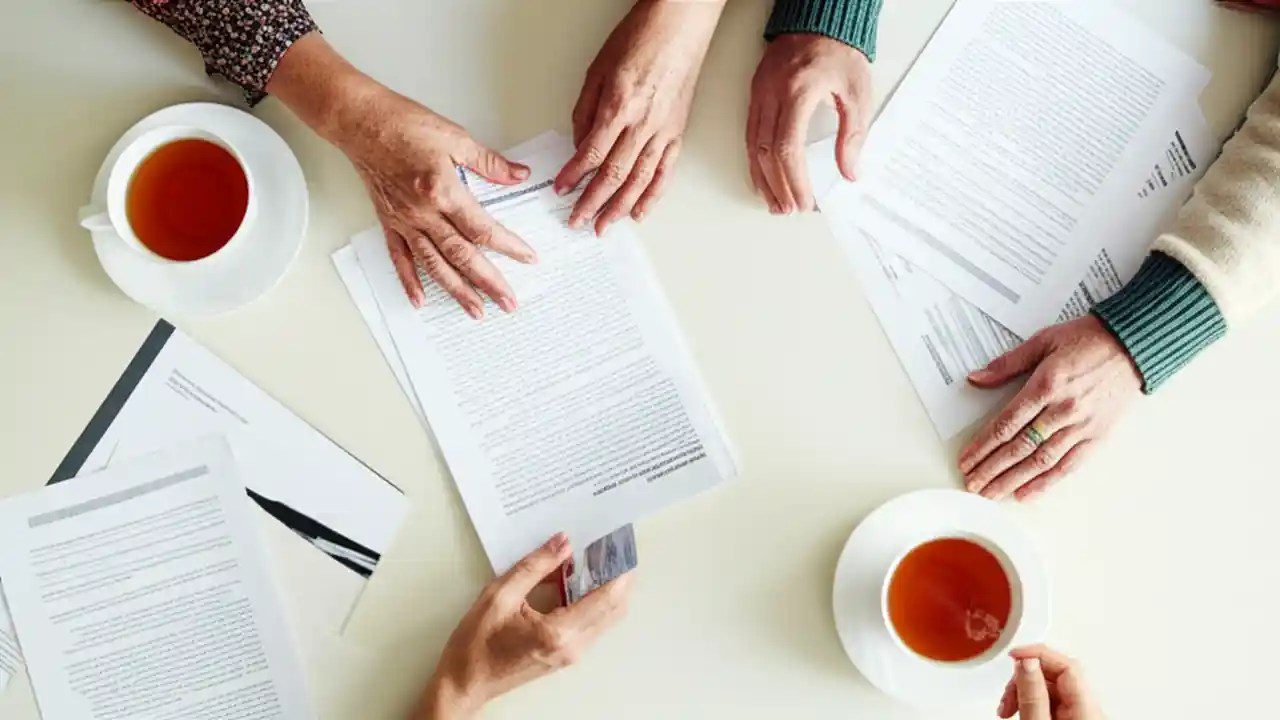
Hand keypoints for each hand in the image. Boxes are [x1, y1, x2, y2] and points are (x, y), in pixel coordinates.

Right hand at [348, 91, 537, 317]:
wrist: (360, 121)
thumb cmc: (403, 123)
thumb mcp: (455, 137)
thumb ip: (489, 162)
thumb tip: (518, 175)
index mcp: (443, 190)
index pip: (482, 228)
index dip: (508, 246)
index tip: (528, 259)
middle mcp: (423, 212)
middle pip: (462, 255)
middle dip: (488, 282)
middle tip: (508, 303)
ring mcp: (404, 221)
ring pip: (434, 264)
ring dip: (457, 291)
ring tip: (476, 311)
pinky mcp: (388, 222)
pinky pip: (399, 258)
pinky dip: (410, 281)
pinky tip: (421, 301)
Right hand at [416, 534, 633, 718]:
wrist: (465, 682)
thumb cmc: (475, 644)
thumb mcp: (499, 595)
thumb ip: (534, 567)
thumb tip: (563, 543)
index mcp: (557, 632)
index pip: (606, 598)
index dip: (620, 570)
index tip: (619, 545)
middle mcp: (572, 646)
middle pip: (614, 609)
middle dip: (620, 577)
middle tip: (611, 548)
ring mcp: (571, 654)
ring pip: (607, 618)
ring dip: (608, 589)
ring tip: (596, 560)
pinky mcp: (566, 655)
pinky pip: (592, 625)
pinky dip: (594, 601)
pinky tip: (578, 581)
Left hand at [555, 1, 723, 233]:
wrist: (678, 26)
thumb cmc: (640, 39)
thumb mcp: (597, 71)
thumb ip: (585, 111)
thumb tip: (580, 145)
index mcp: (618, 106)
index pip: (591, 153)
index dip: (574, 176)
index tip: (562, 190)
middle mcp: (642, 124)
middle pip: (614, 175)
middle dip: (592, 202)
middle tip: (577, 220)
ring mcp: (663, 131)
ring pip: (639, 180)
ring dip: (619, 208)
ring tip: (604, 226)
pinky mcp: (677, 133)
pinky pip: (664, 172)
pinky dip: (652, 196)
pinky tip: (640, 212)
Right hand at [747, 33, 872, 213]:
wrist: (819, 20)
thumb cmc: (840, 52)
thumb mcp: (858, 93)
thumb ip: (853, 135)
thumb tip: (849, 171)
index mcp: (799, 92)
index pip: (787, 147)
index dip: (794, 180)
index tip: (804, 201)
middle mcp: (773, 94)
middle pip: (765, 152)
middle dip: (778, 186)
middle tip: (789, 209)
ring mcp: (760, 93)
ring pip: (752, 146)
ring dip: (762, 179)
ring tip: (775, 202)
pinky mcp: (756, 94)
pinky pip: (749, 133)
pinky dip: (753, 160)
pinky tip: (761, 177)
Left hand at [959, 316, 1141, 500]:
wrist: (1134, 345)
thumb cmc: (1088, 339)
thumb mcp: (1043, 341)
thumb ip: (1008, 363)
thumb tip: (976, 378)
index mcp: (1046, 385)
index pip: (1007, 424)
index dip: (983, 446)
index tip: (967, 460)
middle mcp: (1063, 410)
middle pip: (1020, 447)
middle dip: (992, 469)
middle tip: (972, 484)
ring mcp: (1082, 426)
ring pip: (1041, 461)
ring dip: (1013, 480)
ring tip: (991, 493)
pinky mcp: (1098, 436)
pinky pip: (1069, 465)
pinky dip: (1046, 482)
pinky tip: (1026, 493)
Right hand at [997, 646, 1103, 719]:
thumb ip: (1033, 695)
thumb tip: (1027, 661)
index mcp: (1088, 709)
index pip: (1067, 665)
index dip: (1038, 654)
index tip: (1014, 654)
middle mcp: (1090, 711)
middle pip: (1056, 675)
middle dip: (1025, 678)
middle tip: (1007, 696)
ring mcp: (1081, 716)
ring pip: (1049, 688)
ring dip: (1024, 692)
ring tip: (1008, 709)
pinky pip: (1050, 702)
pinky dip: (1030, 702)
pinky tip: (1017, 711)